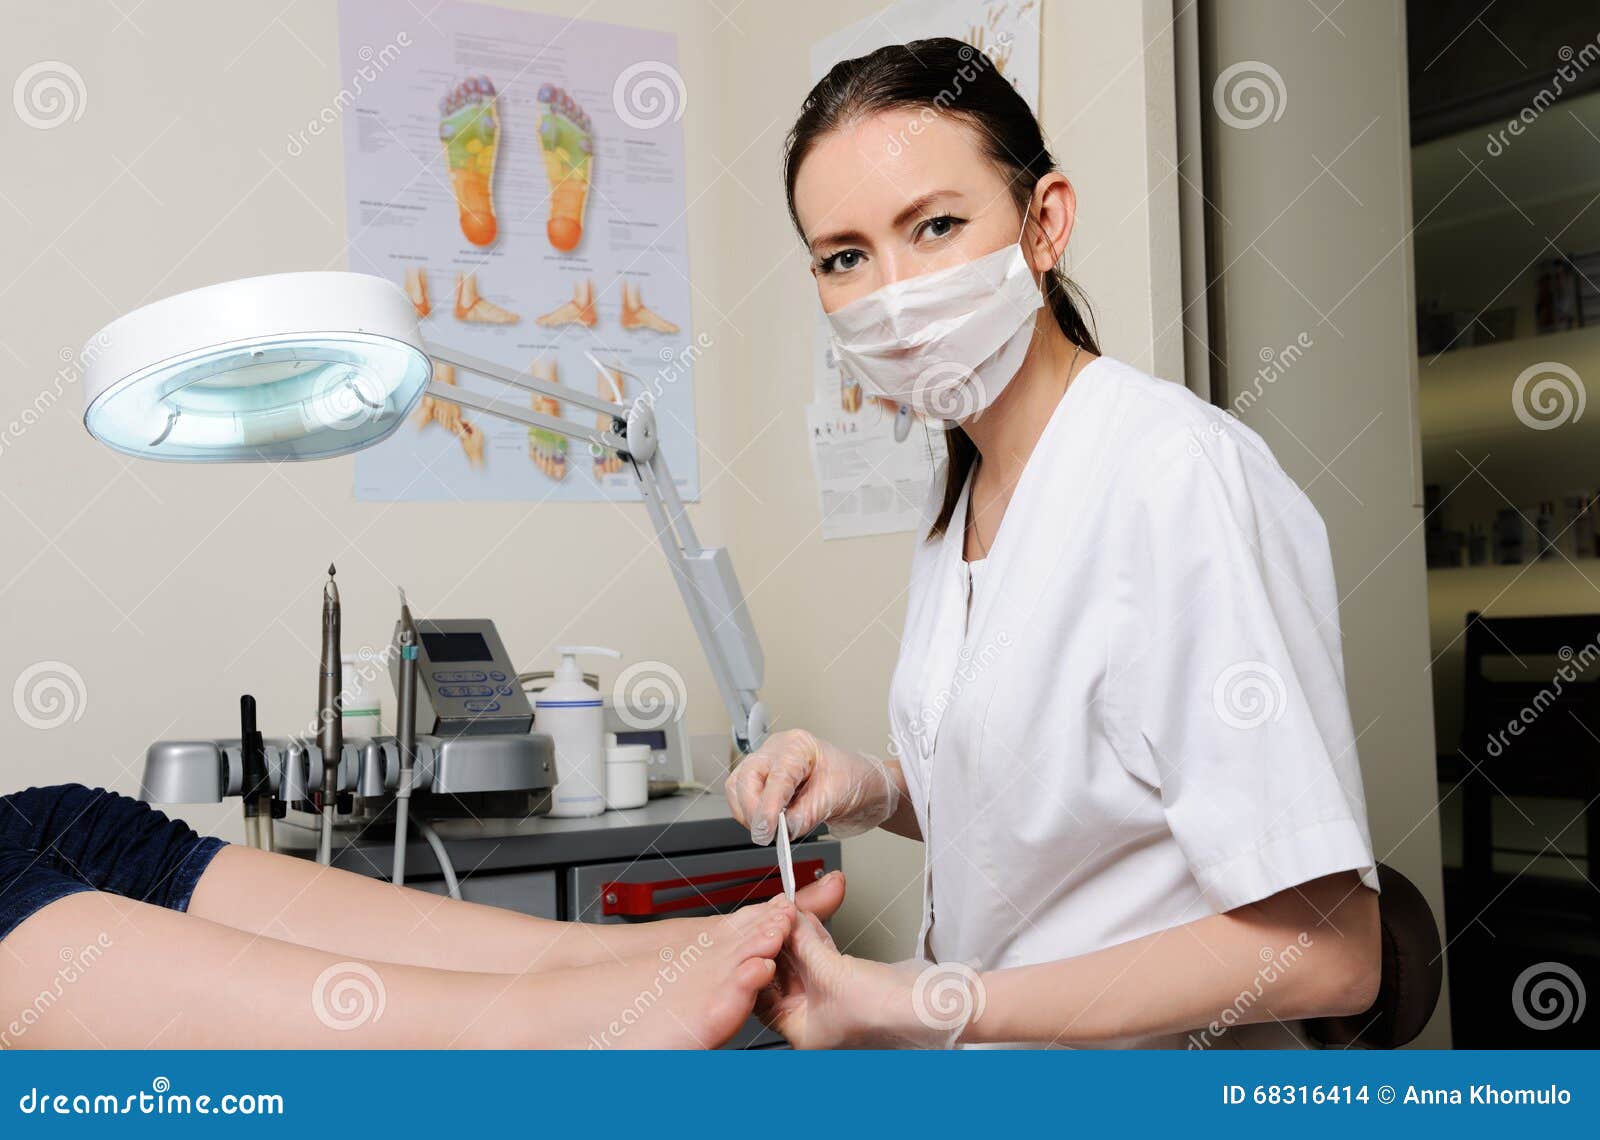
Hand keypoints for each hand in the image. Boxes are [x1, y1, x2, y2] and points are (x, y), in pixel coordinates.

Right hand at [726, 729, 898, 844]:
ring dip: (747, 813)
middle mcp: (777, 751)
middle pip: (746, 778)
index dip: (768, 806)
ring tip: (769, 831)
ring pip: (738, 787)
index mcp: (798, 746)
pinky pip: (743, 797)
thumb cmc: (854, 780)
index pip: (776, 777)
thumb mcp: (836, 798)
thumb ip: (807, 814)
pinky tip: (769, 824)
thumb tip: (784, 829)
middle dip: (751, 810)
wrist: (862, 786)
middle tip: (765, 835)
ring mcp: (768, 765)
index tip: (766, 830)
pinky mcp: (764, 782)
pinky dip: (750, 814)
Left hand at [757, 912, 979, 1048]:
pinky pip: (821, 959)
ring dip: (799, 937)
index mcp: (799, 1031)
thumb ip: (804, 942)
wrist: (927, 1006)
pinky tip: (812, 923)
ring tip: (793, 913)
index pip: (762, 993)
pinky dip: (816, 940)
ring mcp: (828, 1002)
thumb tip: (788, 916)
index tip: (759, 933)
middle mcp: (811, 1019)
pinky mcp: (847, 984)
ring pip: (801, 963)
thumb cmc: (885, 1012)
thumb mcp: (831, 972)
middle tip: (776, 915)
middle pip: (781, 974)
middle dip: (780, 942)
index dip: (760, 960)